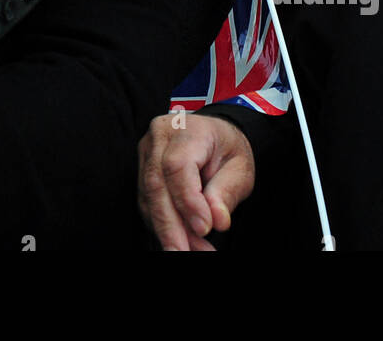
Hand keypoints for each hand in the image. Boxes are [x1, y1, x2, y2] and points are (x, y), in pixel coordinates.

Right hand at [137, 111, 254, 250]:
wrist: (214, 137)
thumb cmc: (227, 150)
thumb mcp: (240, 167)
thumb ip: (227, 191)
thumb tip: (217, 220)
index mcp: (187, 129)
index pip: (177, 165)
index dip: (187, 200)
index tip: (204, 228)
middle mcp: (159, 137)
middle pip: (156, 184)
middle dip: (171, 226)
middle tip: (185, 253)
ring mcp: (146, 153)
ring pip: (148, 198)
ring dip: (168, 230)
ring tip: (190, 251)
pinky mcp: (142, 171)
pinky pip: (147, 203)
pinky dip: (162, 226)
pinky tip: (181, 241)